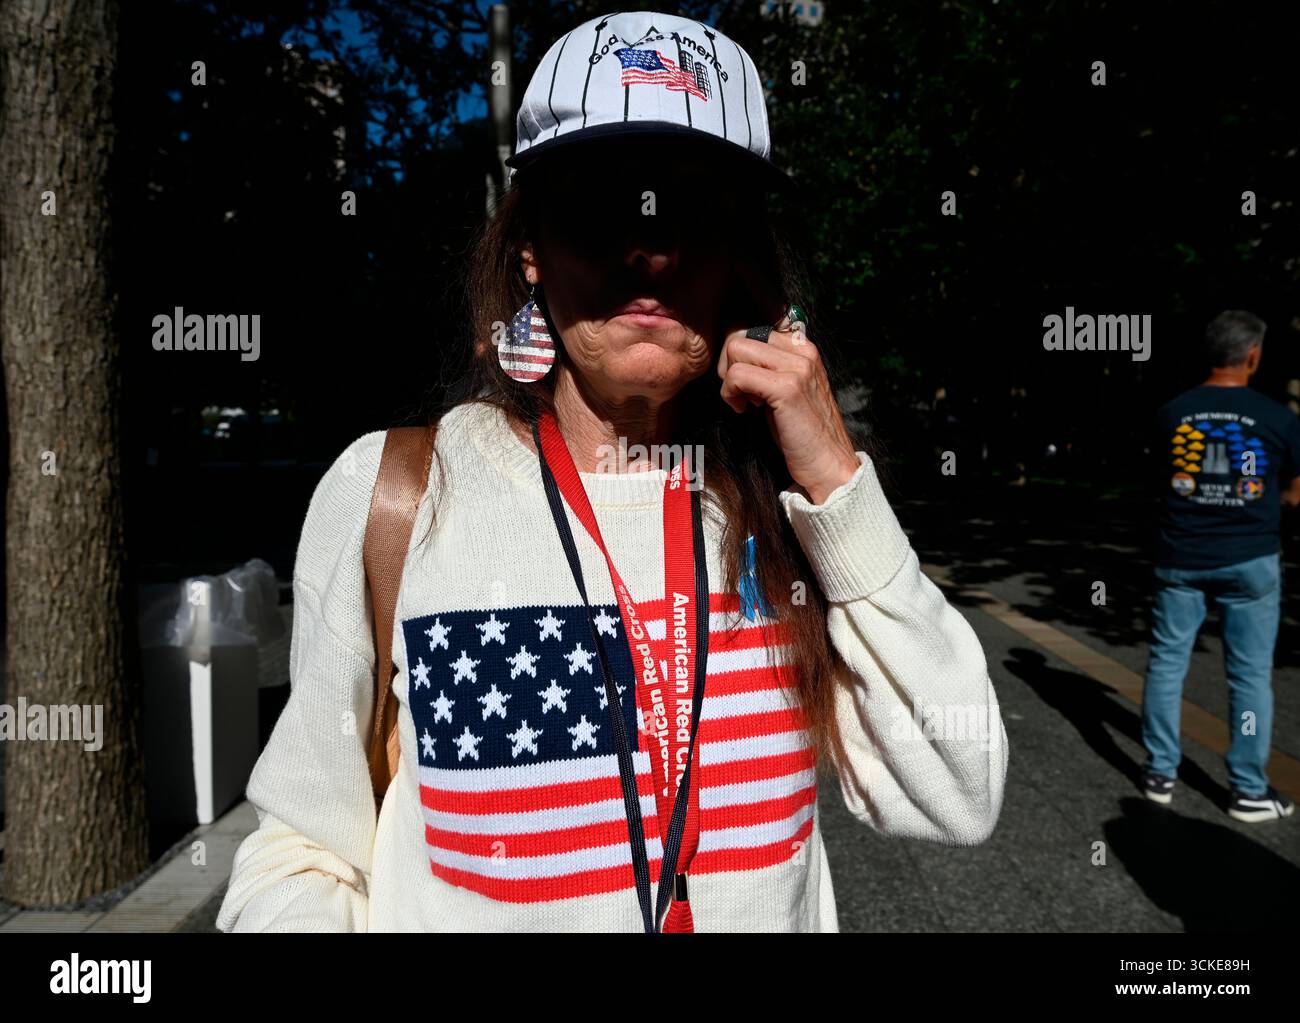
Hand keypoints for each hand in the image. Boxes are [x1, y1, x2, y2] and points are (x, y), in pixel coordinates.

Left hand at [717, 317, 860, 503]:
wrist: (828, 464)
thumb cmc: (802, 431)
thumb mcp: (787, 388)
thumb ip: (770, 366)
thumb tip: (733, 353)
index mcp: (803, 347)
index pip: (752, 329)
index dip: (739, 356)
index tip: (748, 383)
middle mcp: (803, 351)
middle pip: (739, 335)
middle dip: (728, 365)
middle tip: (741, 393)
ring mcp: (797, 368)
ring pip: (735, 349)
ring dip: (729, 378)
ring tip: (745, 401)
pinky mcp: (787, 388)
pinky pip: (737, 375)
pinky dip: (730, 394)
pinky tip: (744, 410)